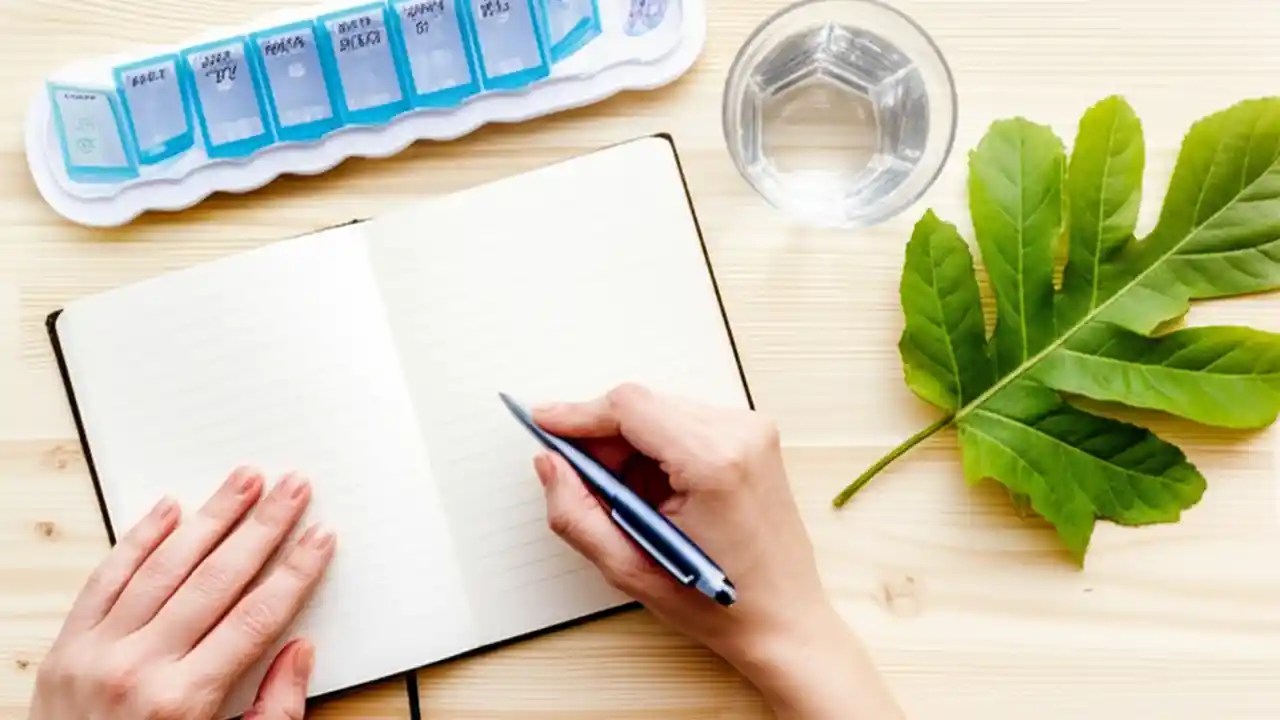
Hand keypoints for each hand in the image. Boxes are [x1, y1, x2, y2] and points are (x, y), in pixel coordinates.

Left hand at [29, 468, 335, 719]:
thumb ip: (274, 711)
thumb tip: (300, 651)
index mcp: (184, 701)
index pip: (257, 617)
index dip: (296, 571)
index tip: (321, 538)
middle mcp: (139, 668)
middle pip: (217, 579)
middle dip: (264, 527)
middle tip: (293, 488)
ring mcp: (97, 652)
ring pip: (165, 566)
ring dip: (211, 516)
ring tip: (244, 481)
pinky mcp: (67, 646)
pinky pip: (106, 578)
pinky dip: (138, 539)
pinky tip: (169, 509)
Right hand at [533, 384, 900, 719]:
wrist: (784, 620)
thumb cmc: (722, 604)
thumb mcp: (630, 569)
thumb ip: (577, 512)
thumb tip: (550, 463)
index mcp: (714, 461)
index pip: (629, 407)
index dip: (578, 414)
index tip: (544, 423)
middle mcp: (740, 434)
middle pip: (643, 405)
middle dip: (602, 437)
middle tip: (579, 480)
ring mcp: (752, 432)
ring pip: (661, 412)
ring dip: (630, 445)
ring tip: (628, 501)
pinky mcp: (753, 438)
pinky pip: (684, 423)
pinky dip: (657, 449)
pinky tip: (655, 493)